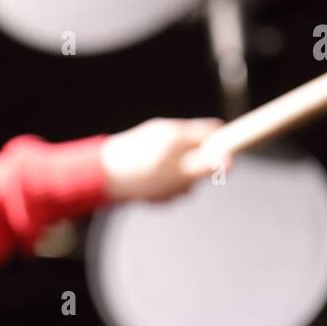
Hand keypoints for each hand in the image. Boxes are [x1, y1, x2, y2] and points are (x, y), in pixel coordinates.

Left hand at [99, 117, 230, 202]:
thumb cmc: (136, 174)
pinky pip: (162, 173)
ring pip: (179, 168)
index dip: (224, 148)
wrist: (96, 177)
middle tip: (178, 188)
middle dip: (193, 176)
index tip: (222, 168)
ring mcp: (153, 147)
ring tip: (157, 194)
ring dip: (174, 186)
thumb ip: (204, 167)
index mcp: (178, 133)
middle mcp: (167, 135)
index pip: (214, 130)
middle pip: (198, 154)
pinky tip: (147, 195)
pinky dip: (159, 187)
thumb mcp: (177, 174)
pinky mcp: (142, 160)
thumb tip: (230, 161)